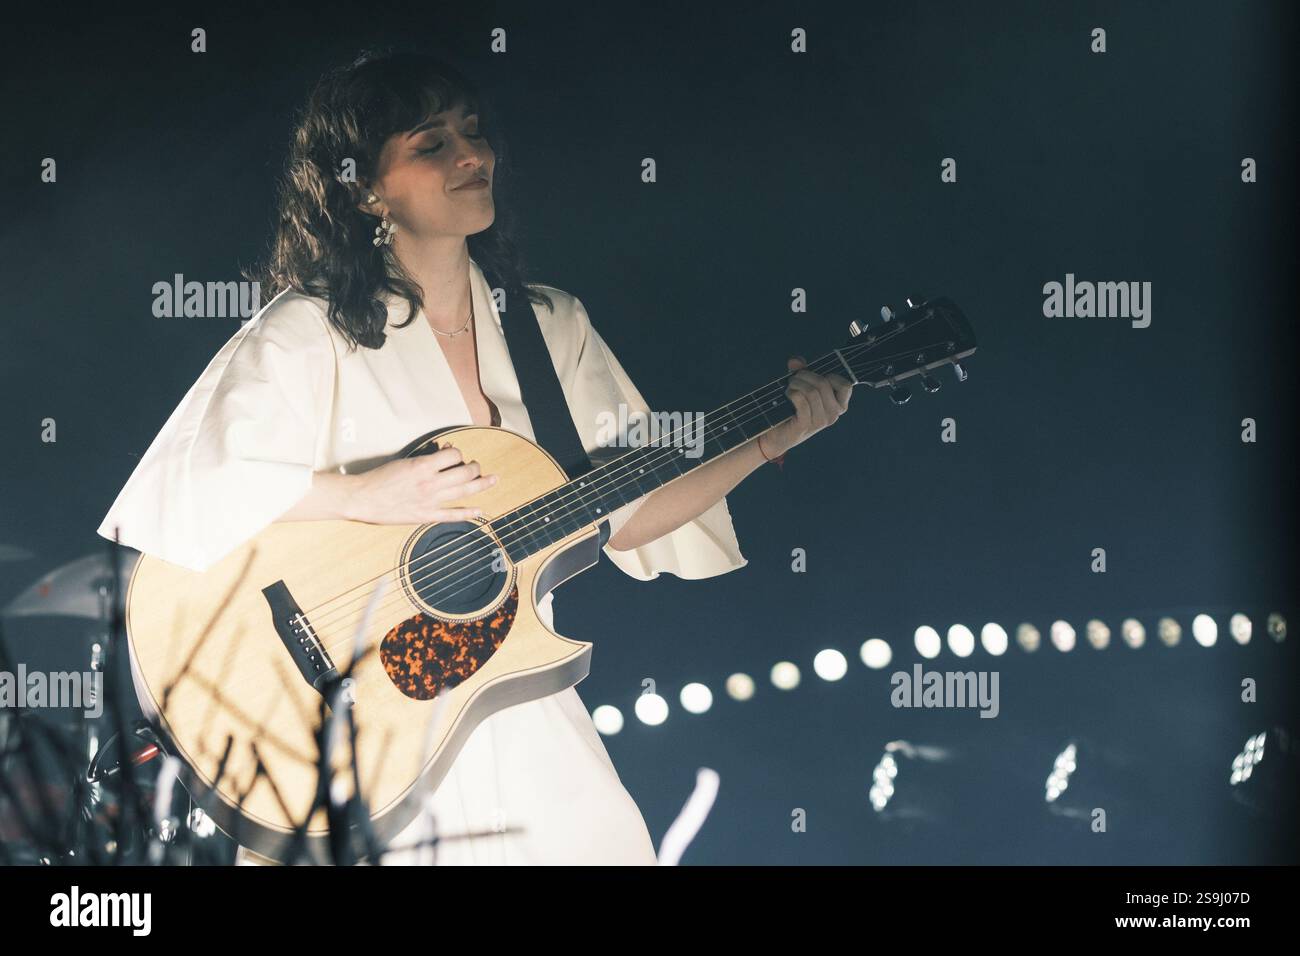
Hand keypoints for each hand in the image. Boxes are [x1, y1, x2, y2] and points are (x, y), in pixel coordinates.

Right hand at [345, 444, 498, 523]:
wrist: (362, 498)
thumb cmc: (379, 478)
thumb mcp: (404, 461)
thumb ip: (426, 458)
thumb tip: (445, 451)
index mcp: (423, 466)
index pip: (453, 456)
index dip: (458, 454)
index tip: (456, 455)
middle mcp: (430, 483)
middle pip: (464, 473)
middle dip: (475, 468)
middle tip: (477, 466)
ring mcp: (429, 501)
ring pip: (464, 491)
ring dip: (480, 484)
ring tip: (492, 480)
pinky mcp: (425, 516)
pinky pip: (452, 515)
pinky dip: (468, 513)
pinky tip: (479, 511)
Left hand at [760, 356, 852, 457]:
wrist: (779, 435)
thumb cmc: (794, 408)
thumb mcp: (802, 387)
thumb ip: (801, 370)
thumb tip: (795, 360)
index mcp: (839, 405)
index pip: (845, 385)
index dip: (830, 375)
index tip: (816, 377)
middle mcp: (833, 415)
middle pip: (824, 384)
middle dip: (805, 375)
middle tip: (794, 378)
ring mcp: (820, 422)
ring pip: (812, 392)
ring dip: (797, 383)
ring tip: (790, 385)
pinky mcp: (805, 425)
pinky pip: (801, 401)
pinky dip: (792, 393)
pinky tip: (787, 394)